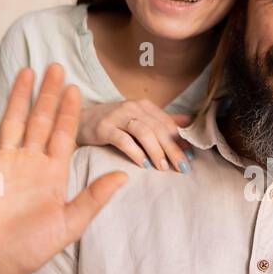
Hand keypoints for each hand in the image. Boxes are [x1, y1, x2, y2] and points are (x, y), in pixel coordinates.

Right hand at [0, 64, 127, 273]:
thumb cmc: (31, 250)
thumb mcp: (69, 223)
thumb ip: (94, 197)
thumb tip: (125, 176)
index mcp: (51, 174)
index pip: (62, 134)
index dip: (68, 111)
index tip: (76, 88)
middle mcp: (27, 163)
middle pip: (39, 121)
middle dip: (47, 94)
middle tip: (56, 67)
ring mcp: (1, 163)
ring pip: (11, 121)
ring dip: (19, 96)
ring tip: (27, 71)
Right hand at [77, 99, 194, 172]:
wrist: (81, 122)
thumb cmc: (114, 124)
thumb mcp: (139, 120)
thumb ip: (163, 121)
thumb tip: (189, 122)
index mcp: (144, 106)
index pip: (167, 123)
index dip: (180, 140)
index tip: (190, 157)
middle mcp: (133, 107)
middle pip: (158, 128)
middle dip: (172, 149)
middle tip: (182, 167)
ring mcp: (117, 116)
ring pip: (143, 132)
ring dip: (156, 151)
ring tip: (163, 167)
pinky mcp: (104, 127)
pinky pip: (123, 139)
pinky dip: (135, 152)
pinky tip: (143, 164)